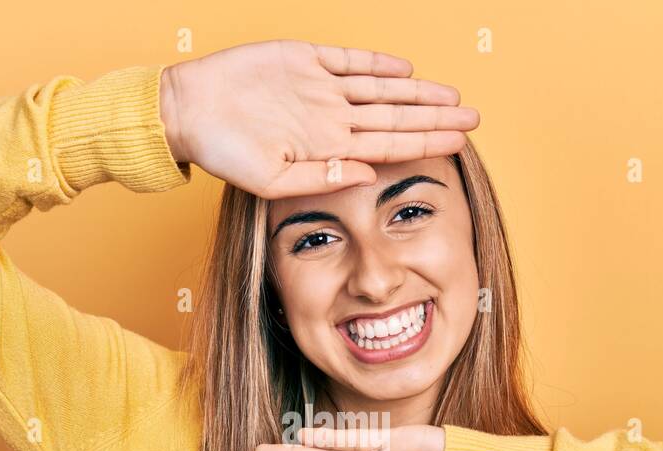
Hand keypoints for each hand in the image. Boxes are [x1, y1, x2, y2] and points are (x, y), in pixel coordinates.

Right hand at [159, 39, 479, 198]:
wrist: (187, 111)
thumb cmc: (223, 153)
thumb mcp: (272, 179)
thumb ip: (321, 176)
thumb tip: (369, 171)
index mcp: (329, 146)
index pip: (390, 144)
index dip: (426, 142)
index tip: (460, 144)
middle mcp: (331, 117)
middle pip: (395, 116)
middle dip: (436, 118)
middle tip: (475, 119)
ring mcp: (319, 87)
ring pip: (381, 88)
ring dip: (418, 92)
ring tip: (453, 96)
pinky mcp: (303, 58)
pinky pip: (348, 60)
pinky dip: (376, 63)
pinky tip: (405, 70)